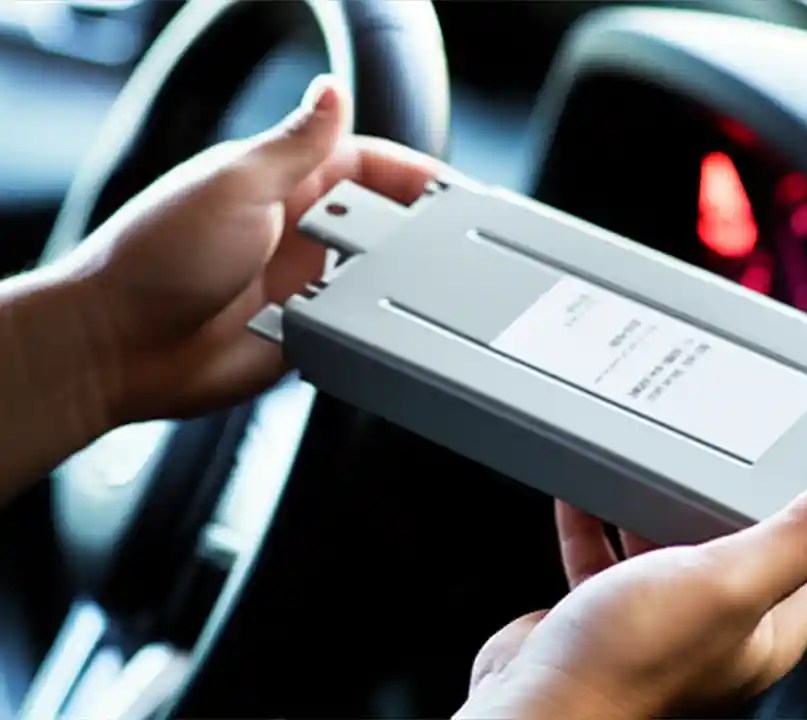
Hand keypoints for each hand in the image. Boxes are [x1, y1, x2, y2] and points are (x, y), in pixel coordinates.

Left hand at [59, 75, 442, 424]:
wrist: (118, 346)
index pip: (366, 163)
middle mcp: (295, 231)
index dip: (411, 173)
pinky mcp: (301, 334)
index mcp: (282, 182)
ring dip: (394, 280)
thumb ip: (295, 143)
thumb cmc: (156, 257)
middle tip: (449, 241)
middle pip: (380, 219)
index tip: (450, 189)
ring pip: (374, 277)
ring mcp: (300, 285)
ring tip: (416, 285)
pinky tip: (376, 325)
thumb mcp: (235, 183)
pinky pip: (354, 328)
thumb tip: (332, 90)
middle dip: (415, 227)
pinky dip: (370, 326)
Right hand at [458, 480, 806, 718]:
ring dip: (666, 503)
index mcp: (764, 631)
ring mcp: (659, 622)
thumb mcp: (727, 583)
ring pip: (674, 547)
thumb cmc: (630, 663)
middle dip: (739, 495)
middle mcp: (716, 629)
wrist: (538, 704)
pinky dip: (601, 517)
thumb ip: (794, 540)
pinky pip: (610, 554)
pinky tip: (591, 488)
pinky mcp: (606, 613)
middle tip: (743, 443)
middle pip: (744, 548)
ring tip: (661, 458)